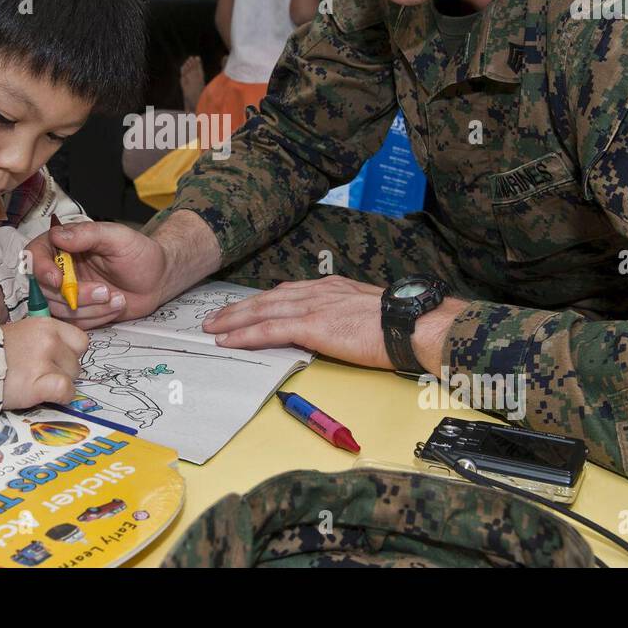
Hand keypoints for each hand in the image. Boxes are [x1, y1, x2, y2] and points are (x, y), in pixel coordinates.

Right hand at [0, 317, 89, 407]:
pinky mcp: (38, 383)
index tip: (57, 362)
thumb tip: (64, 355)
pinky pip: (66, 391)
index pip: (80, 342)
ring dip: (59, 384)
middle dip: (63, 372)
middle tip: (41, 376)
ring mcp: (44, 360)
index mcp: (47, 325)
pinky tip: (45, 395)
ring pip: (72, 378)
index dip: (71, 355)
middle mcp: (49, 339)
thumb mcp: (24, 333)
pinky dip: (61, 397)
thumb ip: (46, 340)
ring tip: (35, 384)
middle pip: (76, 363)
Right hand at [26, 222, 171, 328]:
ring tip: (116, 298)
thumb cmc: (139, 253)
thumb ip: (87, 233)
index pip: (36, 254)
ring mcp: (69, 292)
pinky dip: (96, 318)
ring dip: (89, 308)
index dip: (42, 269)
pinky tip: (116, 306)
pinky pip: (74, 323)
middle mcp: (62, 269)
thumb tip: (57, 235)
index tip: (58, 280)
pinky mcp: (79, 312)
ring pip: (59, 308)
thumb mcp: (117, 236)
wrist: (157, 279)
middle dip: (76, 294)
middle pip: (45, 288)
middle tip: (105, 290)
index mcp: (65, 245)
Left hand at [203, 275, 465, 371]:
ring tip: (213, 328)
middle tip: (216, 316)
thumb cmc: (402, 322)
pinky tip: (228, 340)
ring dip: (234, 320)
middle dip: (240, 308)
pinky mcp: (312, 326)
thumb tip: (339, 326)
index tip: (247, 306)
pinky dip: (245, 334)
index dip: (264, 300)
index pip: (289, 292)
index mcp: (333, 287)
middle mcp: (319, 291)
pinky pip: (269, 329)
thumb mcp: (369, 309)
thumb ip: (348, 313)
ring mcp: (314, 307)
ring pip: (262, 311)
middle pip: (269, 298)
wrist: (414, 323)